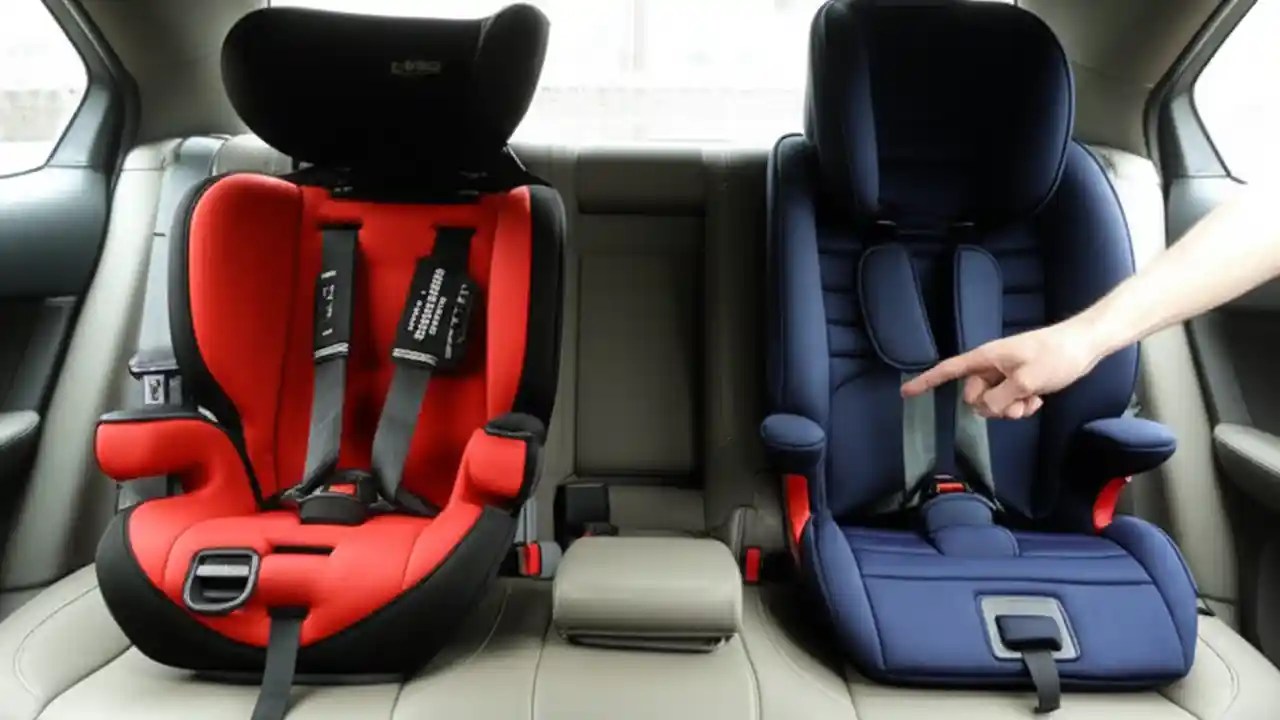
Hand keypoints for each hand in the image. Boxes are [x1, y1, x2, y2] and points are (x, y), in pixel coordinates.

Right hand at [900, 320, 1104, 419]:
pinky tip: (1038, 400)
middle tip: (1017, 403)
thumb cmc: (1056, 356)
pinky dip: (1022, 405)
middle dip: (992, 406)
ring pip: (992, 402)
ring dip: (1010, 408)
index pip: (947, 371)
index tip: (906, 393)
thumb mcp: (1026, 381)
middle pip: (973, 396)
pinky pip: (1009, 401)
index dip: (925, 382)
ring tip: (1031, 402)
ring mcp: (1005, 373)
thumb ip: (1000, 398)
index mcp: (985, 358)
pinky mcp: (1019, 380)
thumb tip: (985, 408)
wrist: (1085, 345)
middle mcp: (991, 366)